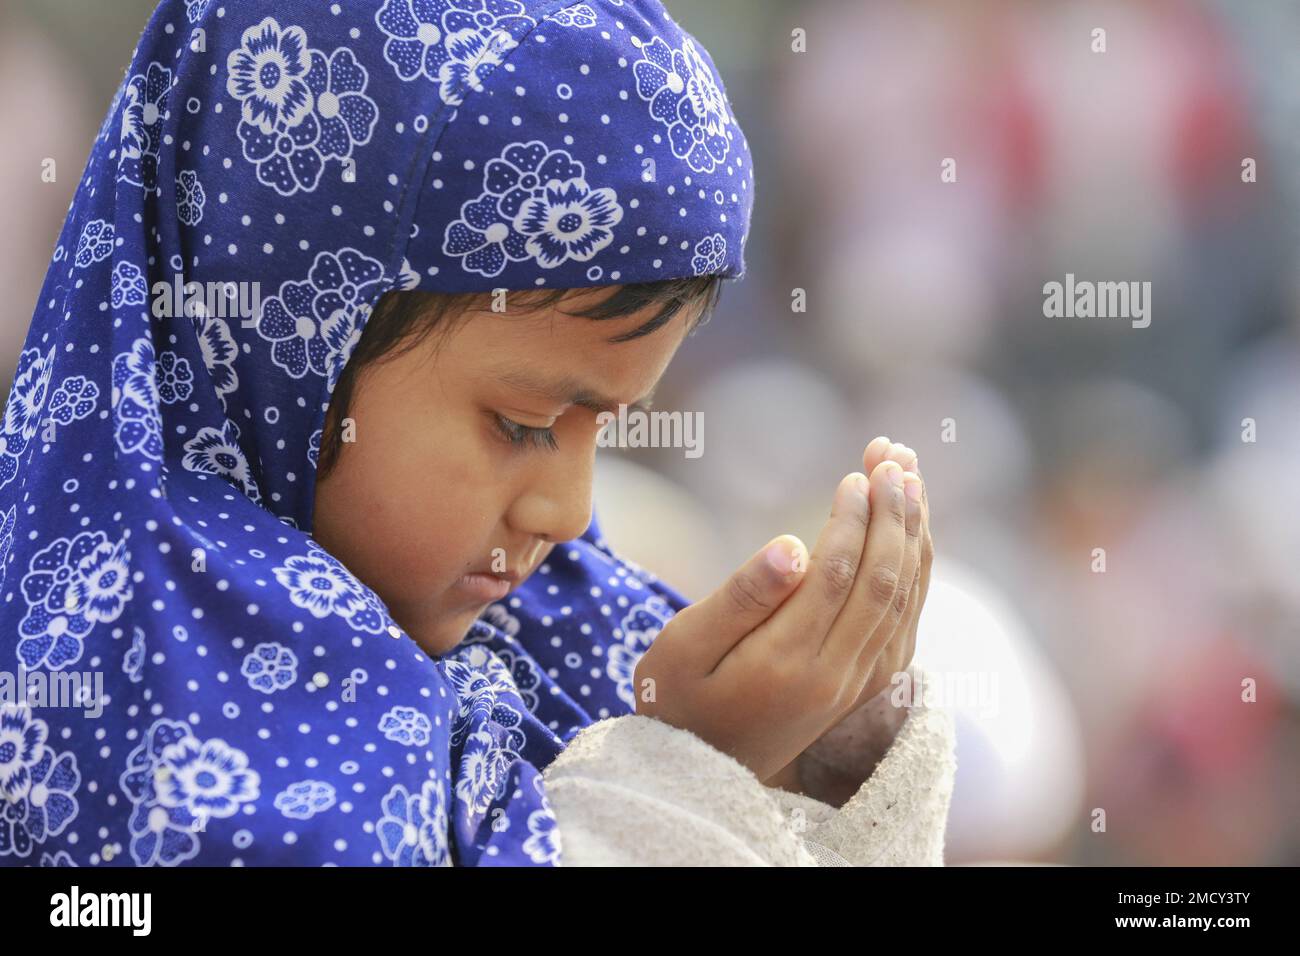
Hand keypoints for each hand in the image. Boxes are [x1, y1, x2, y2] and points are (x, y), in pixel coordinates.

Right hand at [633, 441, 925, 782]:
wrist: (699, 774)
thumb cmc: (675, 700)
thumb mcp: (684, 648)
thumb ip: (740, 597)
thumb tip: (792, 545)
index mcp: (787, 663)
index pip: (838, 576)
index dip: (854, 520)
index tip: (858, 474)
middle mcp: (833, 676)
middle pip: (883, 582)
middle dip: (896, 513)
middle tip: (896, 456)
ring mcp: (853, 684)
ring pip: (902, 599)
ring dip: (913, 533)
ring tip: (912, 475)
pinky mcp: (859, 684)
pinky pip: (903, 619)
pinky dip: (914, 568)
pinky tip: (912, 531)